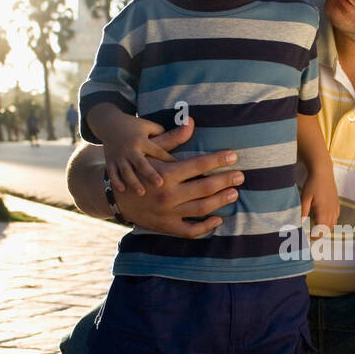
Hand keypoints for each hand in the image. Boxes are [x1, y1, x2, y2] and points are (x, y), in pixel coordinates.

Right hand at [100, 114, 177, 195]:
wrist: (109, 124)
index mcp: (143, 141)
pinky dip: (116, 181)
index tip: (181, 172)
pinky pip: (112, 173)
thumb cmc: (135, 127)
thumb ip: (168, 134)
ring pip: (126, 171)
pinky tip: (122, 190)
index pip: (158, 152)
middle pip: (141, 162)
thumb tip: (190, 131)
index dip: (169, 160)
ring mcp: (119, 156)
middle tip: (160, 184)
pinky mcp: (110, 161)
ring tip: (141, 192)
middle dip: (150, 173)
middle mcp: (131, 149)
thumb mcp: (150, 127)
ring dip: (133, 182)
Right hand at [111, 119, 244, 237]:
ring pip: (201, 209)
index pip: (198, 165)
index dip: (218, 160)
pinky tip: (218, 219)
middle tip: (240, 176)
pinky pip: (190, 231)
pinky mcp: (166, 227)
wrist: (114, 195)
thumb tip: (191, 122)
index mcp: (165, 173)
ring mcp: (167, 213)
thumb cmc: (137, 169)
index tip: (234, 156)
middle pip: (204, 188)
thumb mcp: (151, 151)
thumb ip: (173, 138)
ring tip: (234, 193)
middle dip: (225, 181)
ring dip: (220, 201)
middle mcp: (167, 194)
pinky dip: (205, 227)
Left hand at [300, 168, 338, 232]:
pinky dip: (330, 222)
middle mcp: (331, 210)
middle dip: (320, 235)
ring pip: (333, 224)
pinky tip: (324, 220)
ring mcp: (335, 207)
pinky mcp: (337, 203)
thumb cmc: (312, 184)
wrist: (323, 172)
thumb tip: (300, 224)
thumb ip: (303, 212)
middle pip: (328, 229)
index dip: (315, 236)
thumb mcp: (305, 198)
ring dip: (325, 229)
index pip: (321, 229)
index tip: (308, 239)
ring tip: (316, 230)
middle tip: (310, 236)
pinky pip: (336, 217)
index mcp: (323, 210)